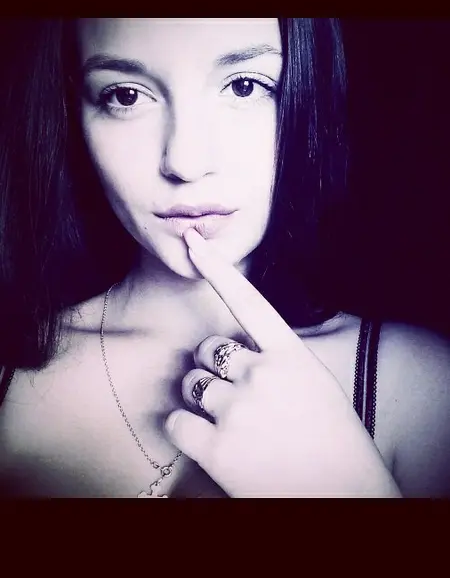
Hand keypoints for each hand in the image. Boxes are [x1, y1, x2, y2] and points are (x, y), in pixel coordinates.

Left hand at [165, 229, 400, 496]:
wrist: (343, 495)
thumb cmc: (334, 441)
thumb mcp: (314, 384)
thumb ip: (278, 361)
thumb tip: (241, 353)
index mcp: (289, 355)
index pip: (247, 301)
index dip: (217, 269)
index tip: (193, 241)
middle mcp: (260, 374)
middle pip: (208, 350)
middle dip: (213, 367)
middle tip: (233, 394)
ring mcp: (237, 408)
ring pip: (191, 383)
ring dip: (200, 396)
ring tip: (227, 421)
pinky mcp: (216, 447)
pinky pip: (177, 422)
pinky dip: (184, 429)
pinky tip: (207, 441)